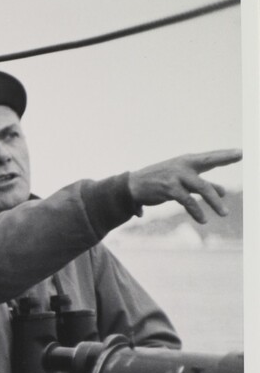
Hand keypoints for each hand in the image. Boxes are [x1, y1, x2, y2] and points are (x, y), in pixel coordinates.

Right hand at [127, 150, 241, 223]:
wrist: (131, 187)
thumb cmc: (157, 182)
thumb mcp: (181, 181)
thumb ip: (202, 185)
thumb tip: (222, 191)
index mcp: (186, 161)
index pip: (209, 157)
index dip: (225, 155)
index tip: (241, 153)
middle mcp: (183, 166)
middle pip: (208, 161)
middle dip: (224, 157)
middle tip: (241, 154)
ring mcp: (176, 176)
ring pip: (202, 188)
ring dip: (214, 202)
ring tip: (224, 213)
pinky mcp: (169, 189)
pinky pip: (188, 201)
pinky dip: (196, 211)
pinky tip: (203, 219)